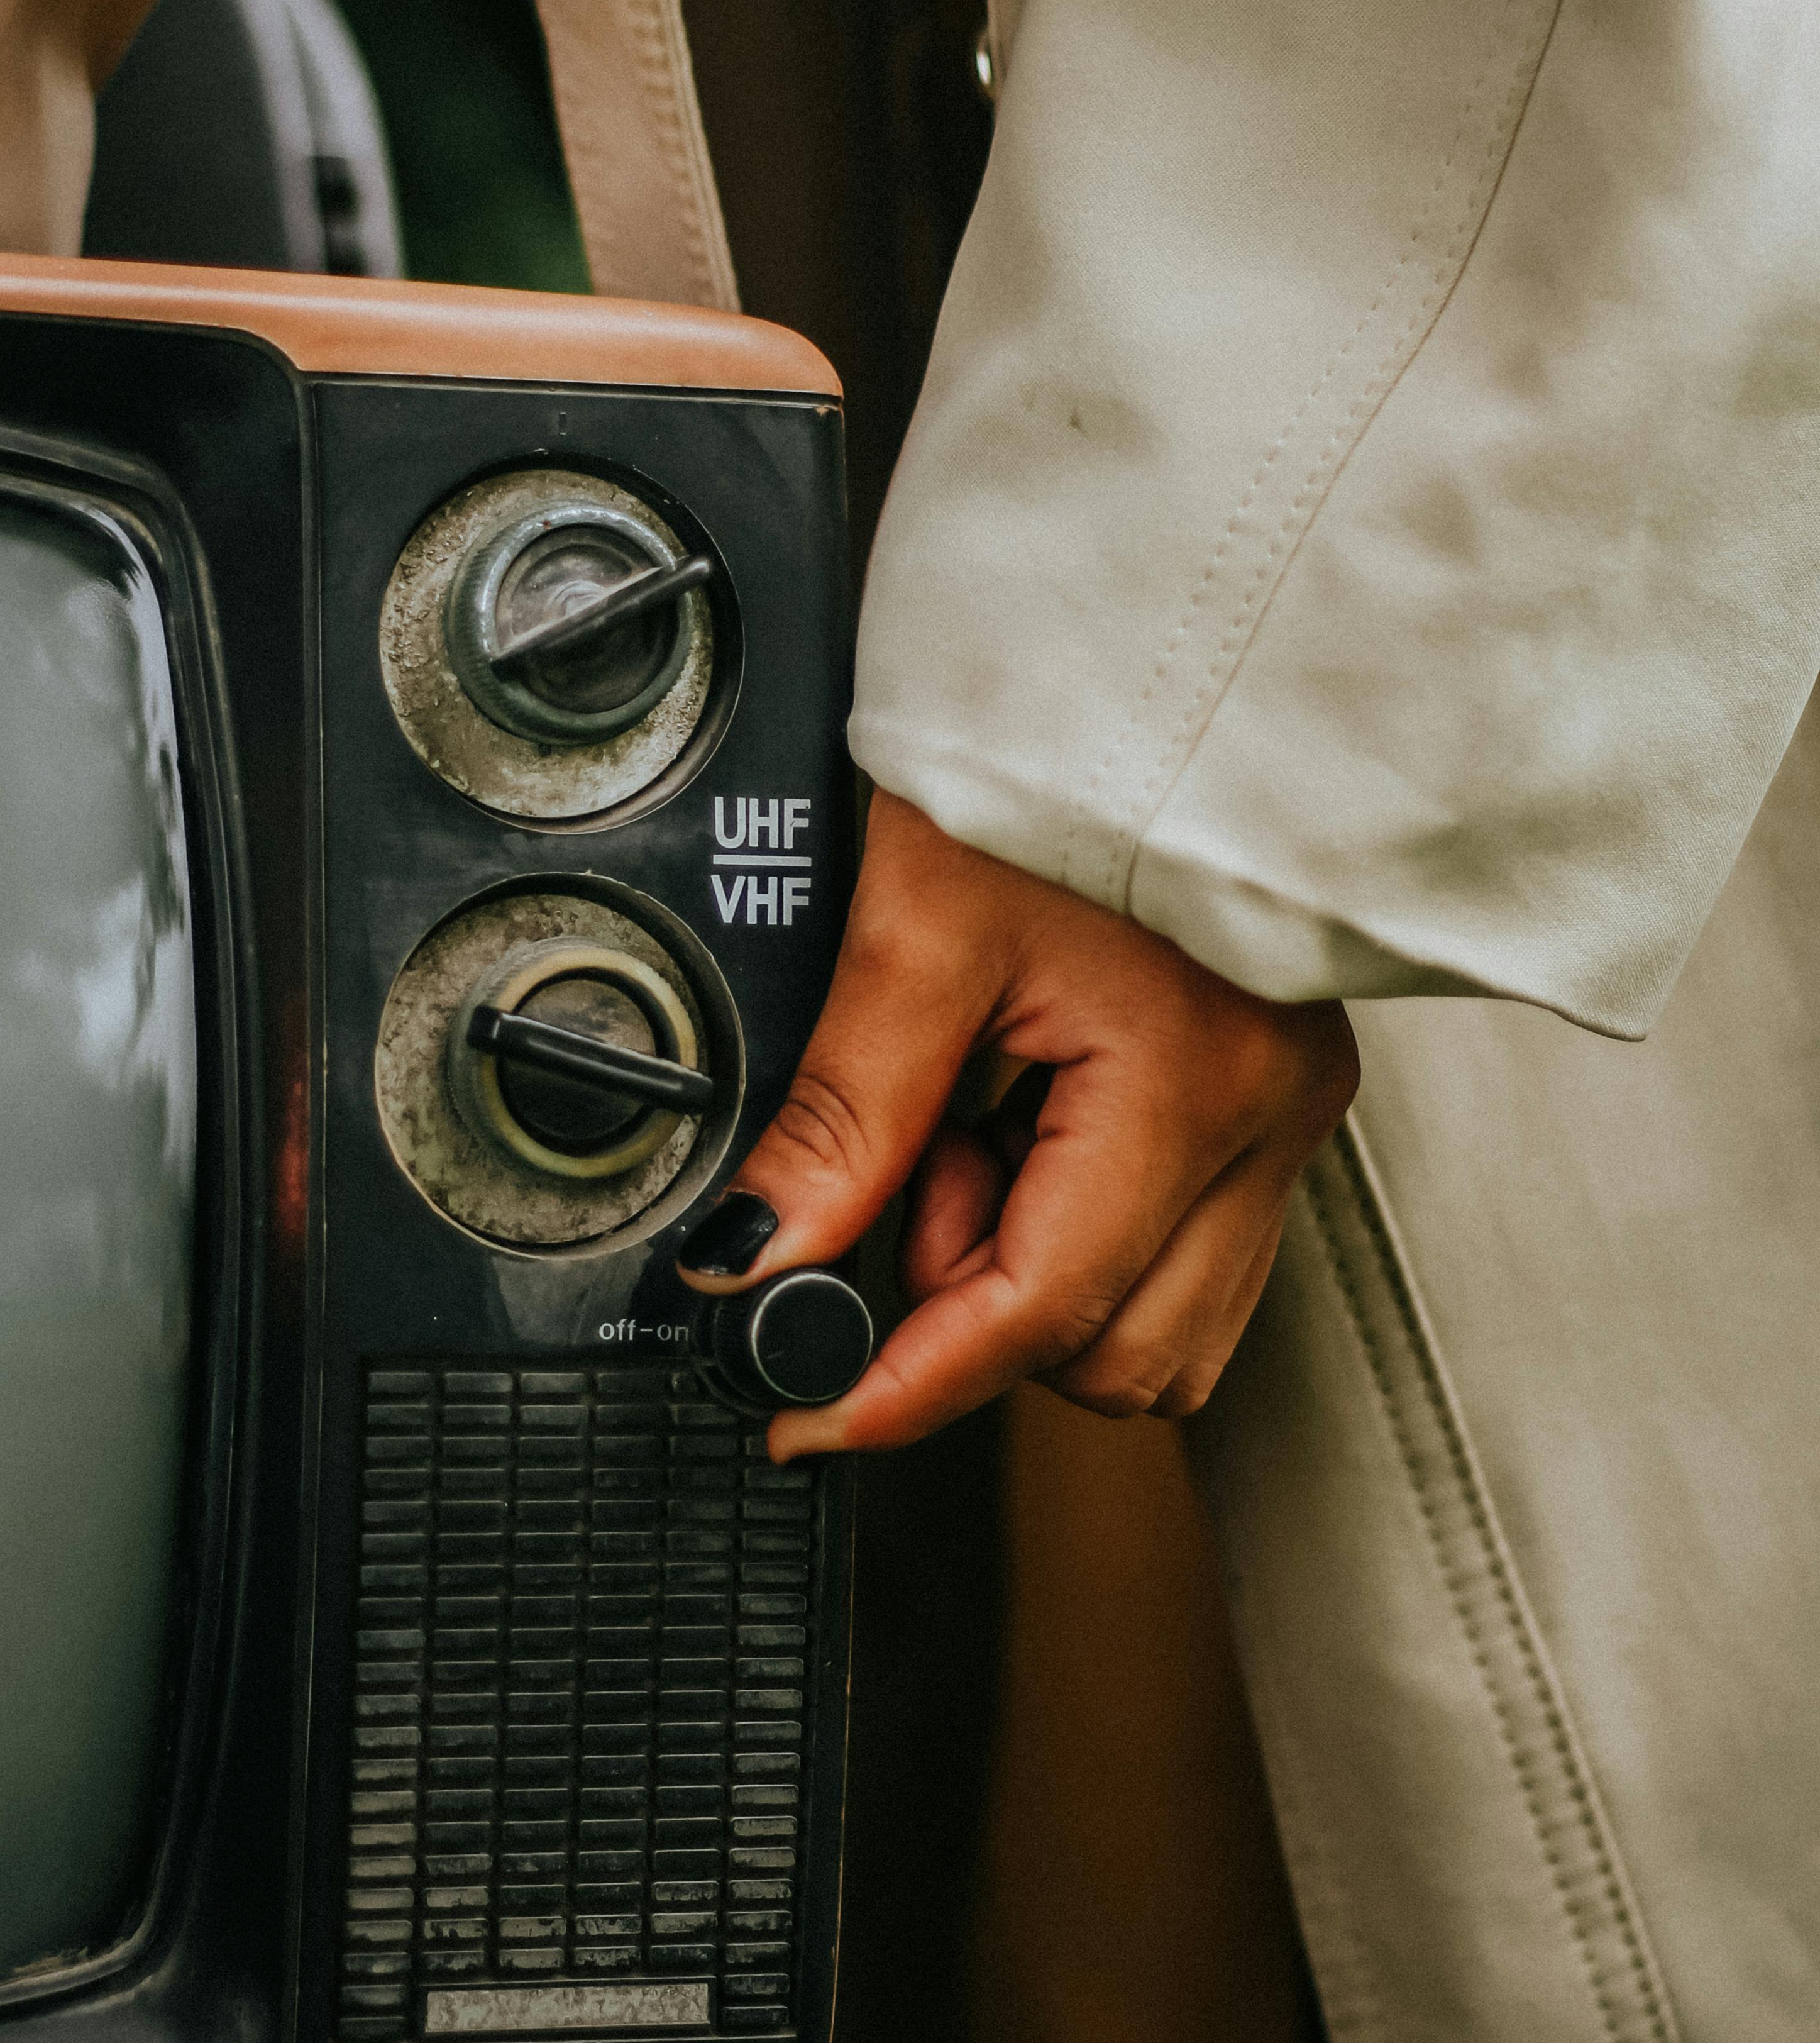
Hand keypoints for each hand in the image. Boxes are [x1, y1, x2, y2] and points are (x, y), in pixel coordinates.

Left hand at [677, 791, 1357, 1457]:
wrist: (1156, 629)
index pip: (1043, 1313)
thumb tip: (757, 1266)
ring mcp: (1285, 1110)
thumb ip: (845, 1119)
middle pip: (1121, 1354)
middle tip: (908, 1176)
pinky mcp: (1270, 1091)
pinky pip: (1177, 1238)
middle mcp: (1269, 1118)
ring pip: (1160, 1318)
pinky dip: (1077, 1222)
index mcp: (1195, 1080)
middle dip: (979, 1311)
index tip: (799, 1413)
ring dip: (1032, 1274)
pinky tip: (1027, 1119)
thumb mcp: (919, 924)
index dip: (904, 1387)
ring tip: (969, 1134)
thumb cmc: (1056, 741)